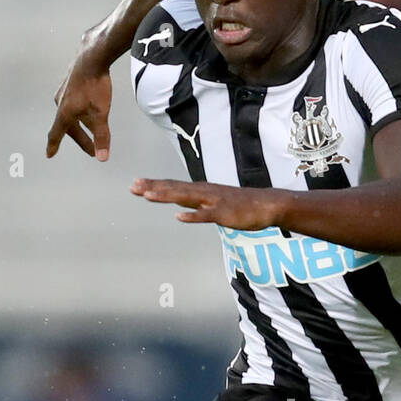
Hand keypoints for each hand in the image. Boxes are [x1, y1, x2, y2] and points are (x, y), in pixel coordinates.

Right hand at [46, 49, 112, 158]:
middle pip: (69, 127)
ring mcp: (64, 91)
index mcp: (64, 112)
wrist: (92, 55)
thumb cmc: (95, 85)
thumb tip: (102, 158)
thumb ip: (101, 136)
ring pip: (72, 113)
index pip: (56, 133)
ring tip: (94, 129)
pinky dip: (82, 111)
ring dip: (82, 124)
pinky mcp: (70, 82)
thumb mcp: (101, 113)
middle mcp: (60, 102)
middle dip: (81, 138)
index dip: (53, 145)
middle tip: (91, 149)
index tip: (49, 154)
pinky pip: (74, 102)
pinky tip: (90, 107)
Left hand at [130, 178, 283, 228]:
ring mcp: (214, 202)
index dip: (154, 185)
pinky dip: (193, 216)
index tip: (136, 183)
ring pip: (186, 198)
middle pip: (174, 189)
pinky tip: (179, 217)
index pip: (174, 186)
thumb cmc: (242, 205)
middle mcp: (204, 192)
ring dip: (166, 196)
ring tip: (147, 195)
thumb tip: (182, 208)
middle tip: (133, 186)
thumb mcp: (215, 203)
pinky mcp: (224, 214)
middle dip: (154, 187)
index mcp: (201, 191)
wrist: (267, 204)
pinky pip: (206, 216)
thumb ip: (199, 204)